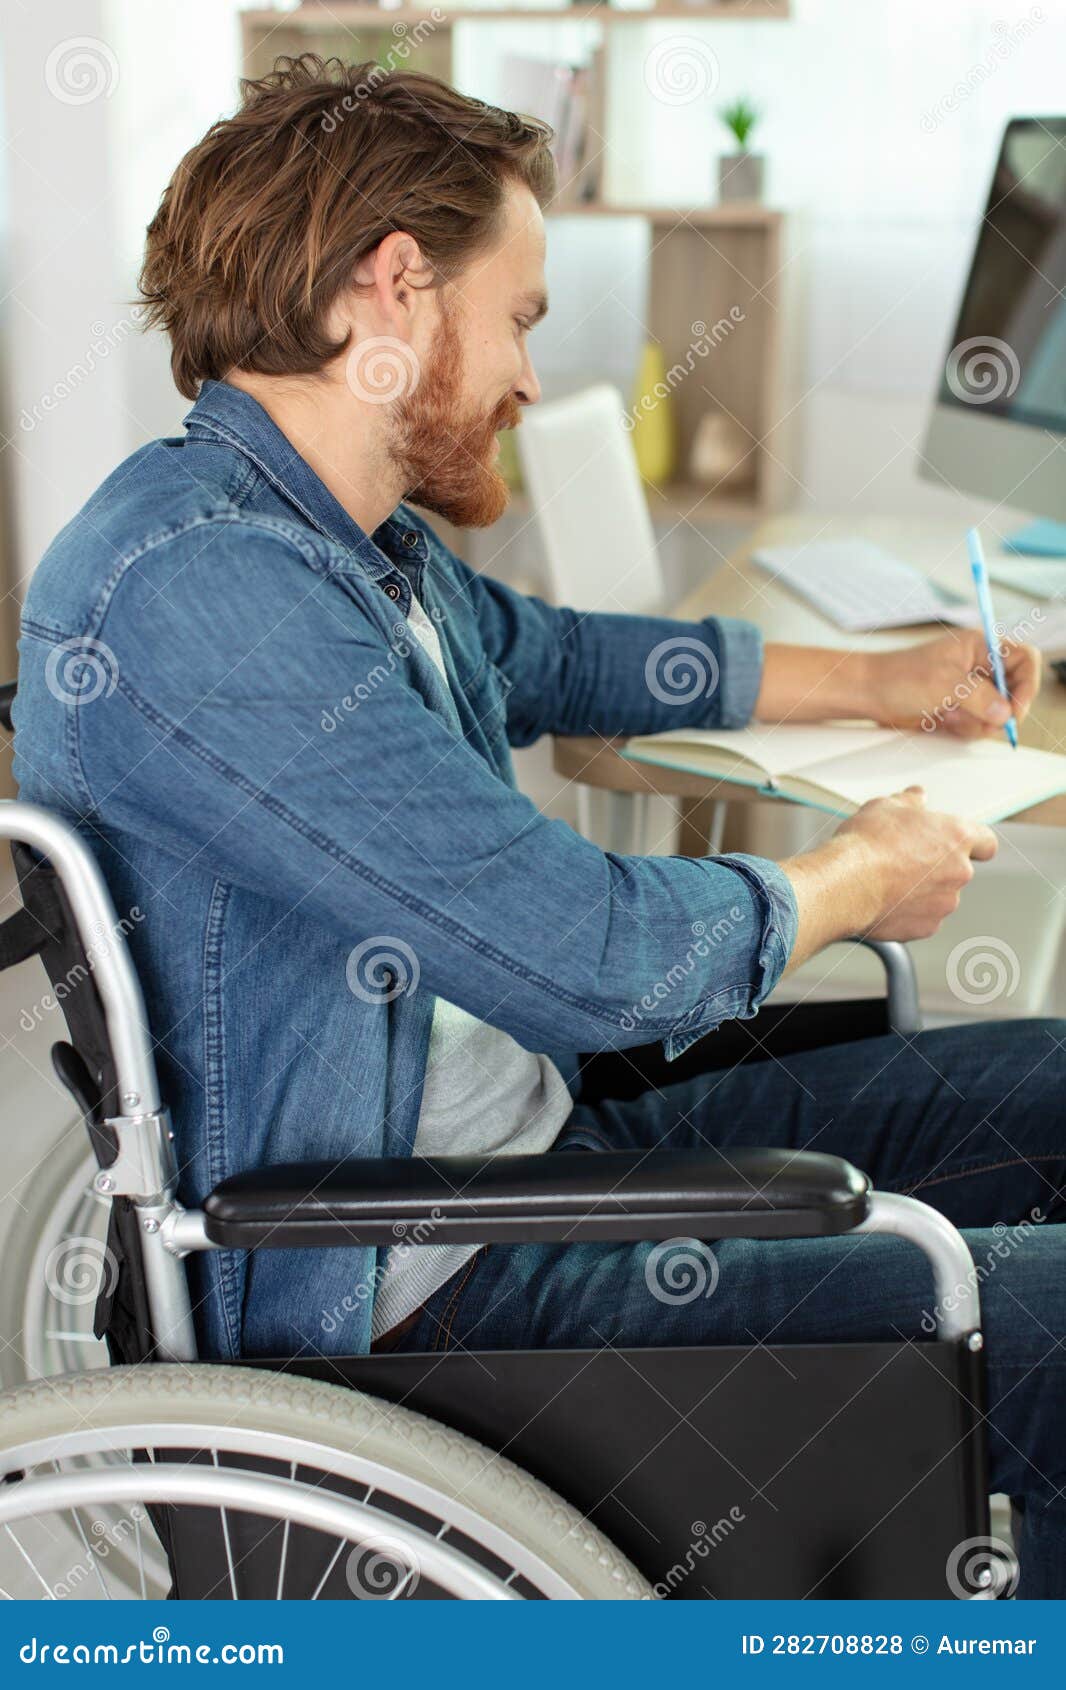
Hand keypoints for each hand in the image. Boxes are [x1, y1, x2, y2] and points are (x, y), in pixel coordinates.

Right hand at [781, 787, 997, 964]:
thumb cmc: (867, 844)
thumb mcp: (886, 806)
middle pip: (957, 869)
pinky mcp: (927, 927)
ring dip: (921, 890)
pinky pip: (922, 917)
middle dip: (935, 866)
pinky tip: (884, 900)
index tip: (956, 844)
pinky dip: (907, 911)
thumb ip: (909, 801)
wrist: (847, 884)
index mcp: (957, 837)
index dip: (972, 843)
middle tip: (903, 859)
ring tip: (888, 881)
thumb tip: (916, 797)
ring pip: (939, 895)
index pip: (986, 842)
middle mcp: (959, 872)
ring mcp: (944, 903)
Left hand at [863, 631, 1040, 738]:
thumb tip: (1005, 713)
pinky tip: (942, 721)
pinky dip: (965, 729)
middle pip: (1015, 692)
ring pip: (998, 714)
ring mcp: (972, 690)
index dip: (1027, 685)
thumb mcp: (943, 684)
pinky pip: (980, 725)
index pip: (1024, 660)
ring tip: (948, 715)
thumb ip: (979, 697)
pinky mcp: (962, 709)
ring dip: (977, 722)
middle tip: (981, 720)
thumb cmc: (899, 677)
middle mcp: (980, 667)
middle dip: (1000, 711)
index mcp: (981, 647)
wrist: (870, 694)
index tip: (1014, 709)